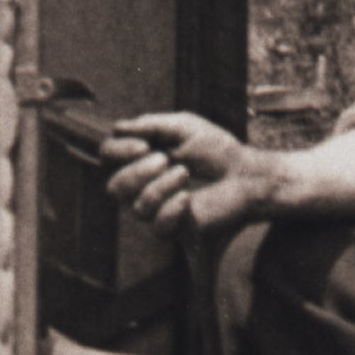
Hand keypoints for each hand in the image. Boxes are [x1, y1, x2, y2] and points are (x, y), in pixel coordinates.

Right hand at [95, 110, 280, 235]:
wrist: (246, 175)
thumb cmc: (217, 150)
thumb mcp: (184, 127)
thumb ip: (151, 125)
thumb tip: (117, 128)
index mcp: (141, 158)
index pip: (108, 156)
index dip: (118, 151)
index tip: (143, 145)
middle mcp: (143, 185)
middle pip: (114, 188)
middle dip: (137, 172)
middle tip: (165, 160)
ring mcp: (157, 209)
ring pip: (137, 207)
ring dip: (160, 187)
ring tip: (184, 174)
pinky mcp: (174, 229)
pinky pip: (158, 226)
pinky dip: (172, 209)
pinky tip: (188, 199)